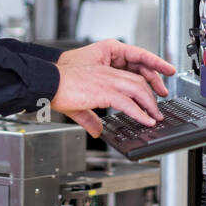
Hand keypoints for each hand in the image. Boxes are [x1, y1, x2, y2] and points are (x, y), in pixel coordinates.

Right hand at [50, 40, 176, 137]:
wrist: (48, 83)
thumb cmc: (58, 89)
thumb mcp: (78, 106)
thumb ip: (90, 119)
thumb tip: (96, 130)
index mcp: (103, 74)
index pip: (131, 77)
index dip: (144, 88)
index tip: (150, 100)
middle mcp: (108, 75)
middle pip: (139, 82)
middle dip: (152, 97)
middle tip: (157, 111)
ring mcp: (107, 82)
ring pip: (138, 89)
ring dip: (150, 105)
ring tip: (155, 117)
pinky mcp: (104, 91)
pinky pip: (128, 103)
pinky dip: (140, 113)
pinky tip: (146, 121)